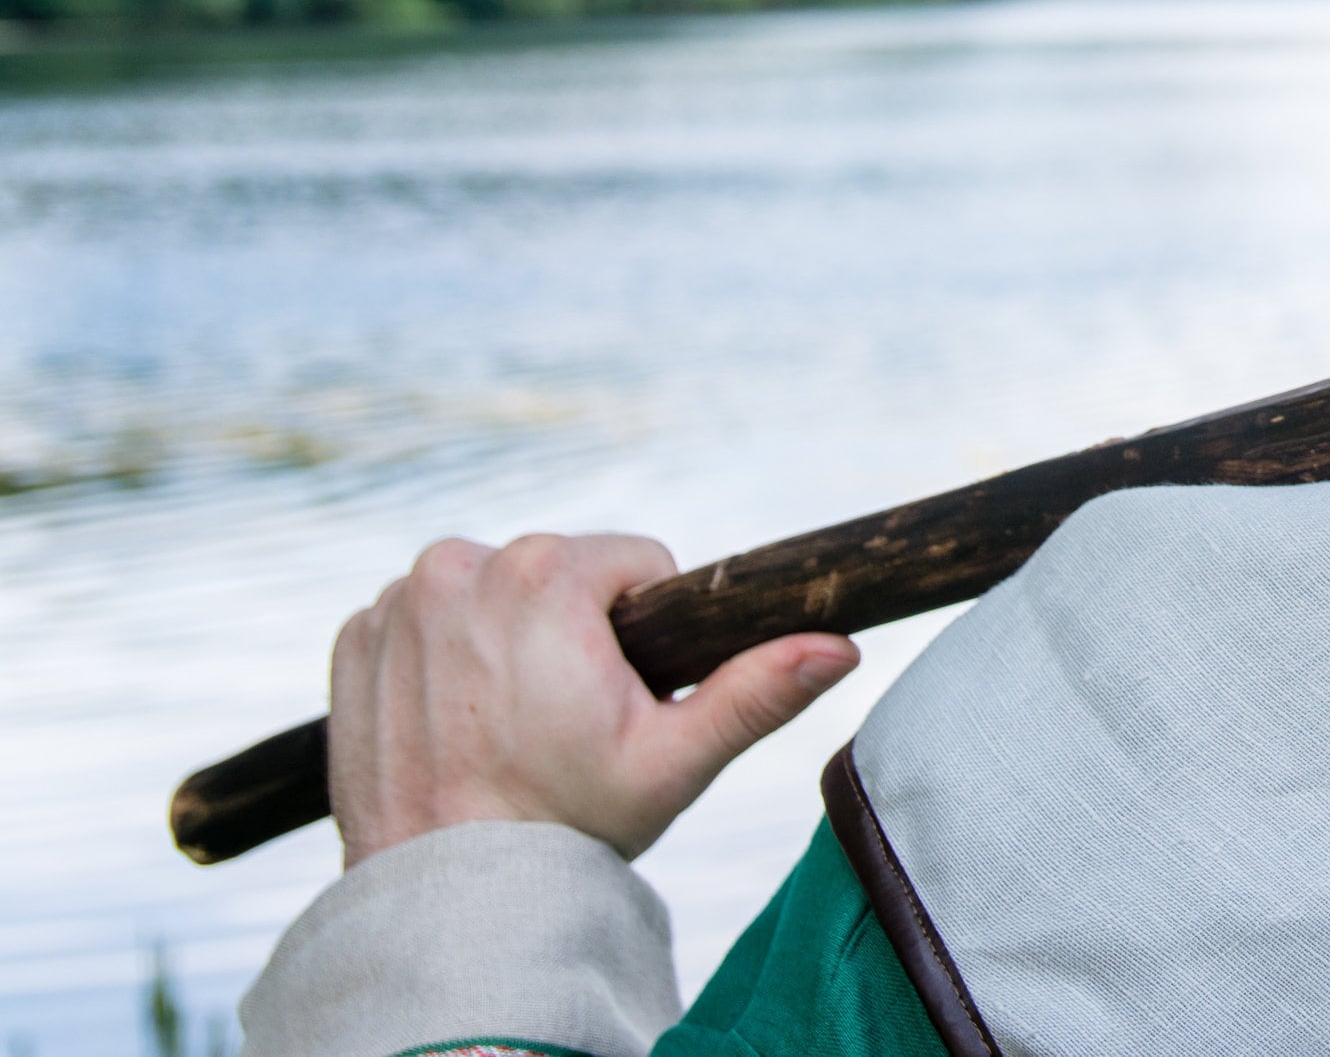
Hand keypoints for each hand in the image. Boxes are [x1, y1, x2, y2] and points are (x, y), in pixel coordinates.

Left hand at [328, 531, 859, 867]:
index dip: (644, 631)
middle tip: (566, 721)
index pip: (631, 563)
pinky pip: (422, 621)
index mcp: (545, 573)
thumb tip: (839, 645)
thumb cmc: (566, 827)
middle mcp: (460, 565)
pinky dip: (444, 658)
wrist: (442, 900)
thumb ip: (759, 691)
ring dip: (507, 639)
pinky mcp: (354, 640)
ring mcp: (396, 603)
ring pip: (490, 592)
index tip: (621, 695)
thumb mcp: (676, 761)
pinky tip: (459, 721)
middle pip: (556, 575)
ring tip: (512, 724)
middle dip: (571, 632)